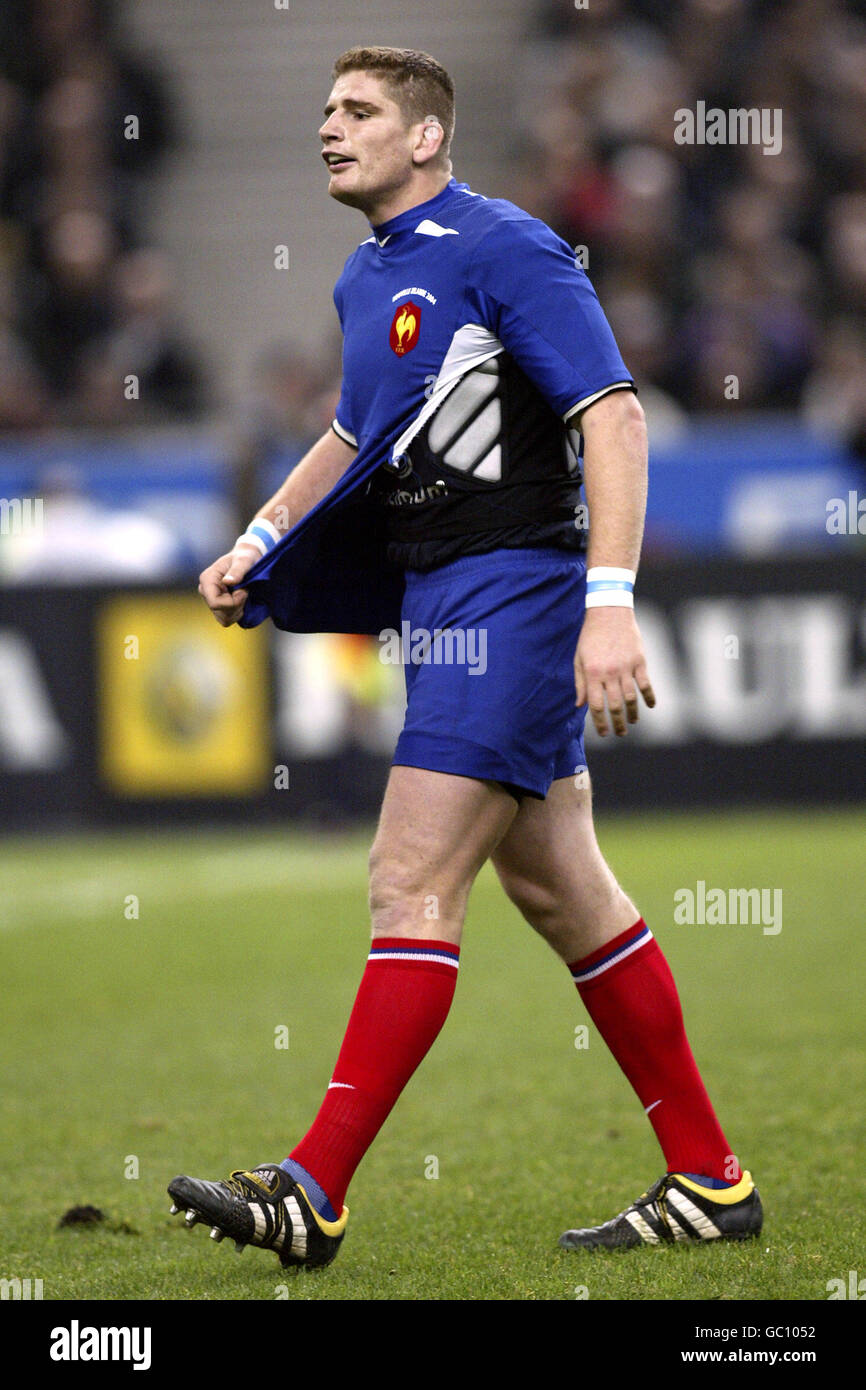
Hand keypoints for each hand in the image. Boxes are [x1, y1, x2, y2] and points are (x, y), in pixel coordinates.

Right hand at [197, 544, 257, 626]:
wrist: (247, 559)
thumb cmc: (245, 557)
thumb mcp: (244, 561)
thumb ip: (237, 570)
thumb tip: (227, 581)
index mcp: (207, 579)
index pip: (215, 603)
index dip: (233, 602)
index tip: (244, 591)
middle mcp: (205, 591)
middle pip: (220, 613)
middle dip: (237, 606)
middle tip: (245, 591)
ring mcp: (210, 600)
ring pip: (224, 619)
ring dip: (238, 611)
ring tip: (243, 595)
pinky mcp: (217, 607)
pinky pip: (227, 620)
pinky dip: (237, 613)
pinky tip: (241, 601)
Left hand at [575, 607, 655, 736]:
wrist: (609, 612)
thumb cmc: (590, 636)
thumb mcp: (579, 658)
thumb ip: (580, 683)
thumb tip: (580, 705)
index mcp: (592, 673)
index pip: (597, 705)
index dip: (600, 722)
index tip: (603, 733)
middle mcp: (610, 673)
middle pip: (615, 706)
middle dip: (617, 723)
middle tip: (619, 733)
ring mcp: (626, 667)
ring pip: (631, 698)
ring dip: (633, 714)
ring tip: (632, 723)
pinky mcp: (639, 661)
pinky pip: (646, 684)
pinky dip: (649, 696)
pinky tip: (650, 706)